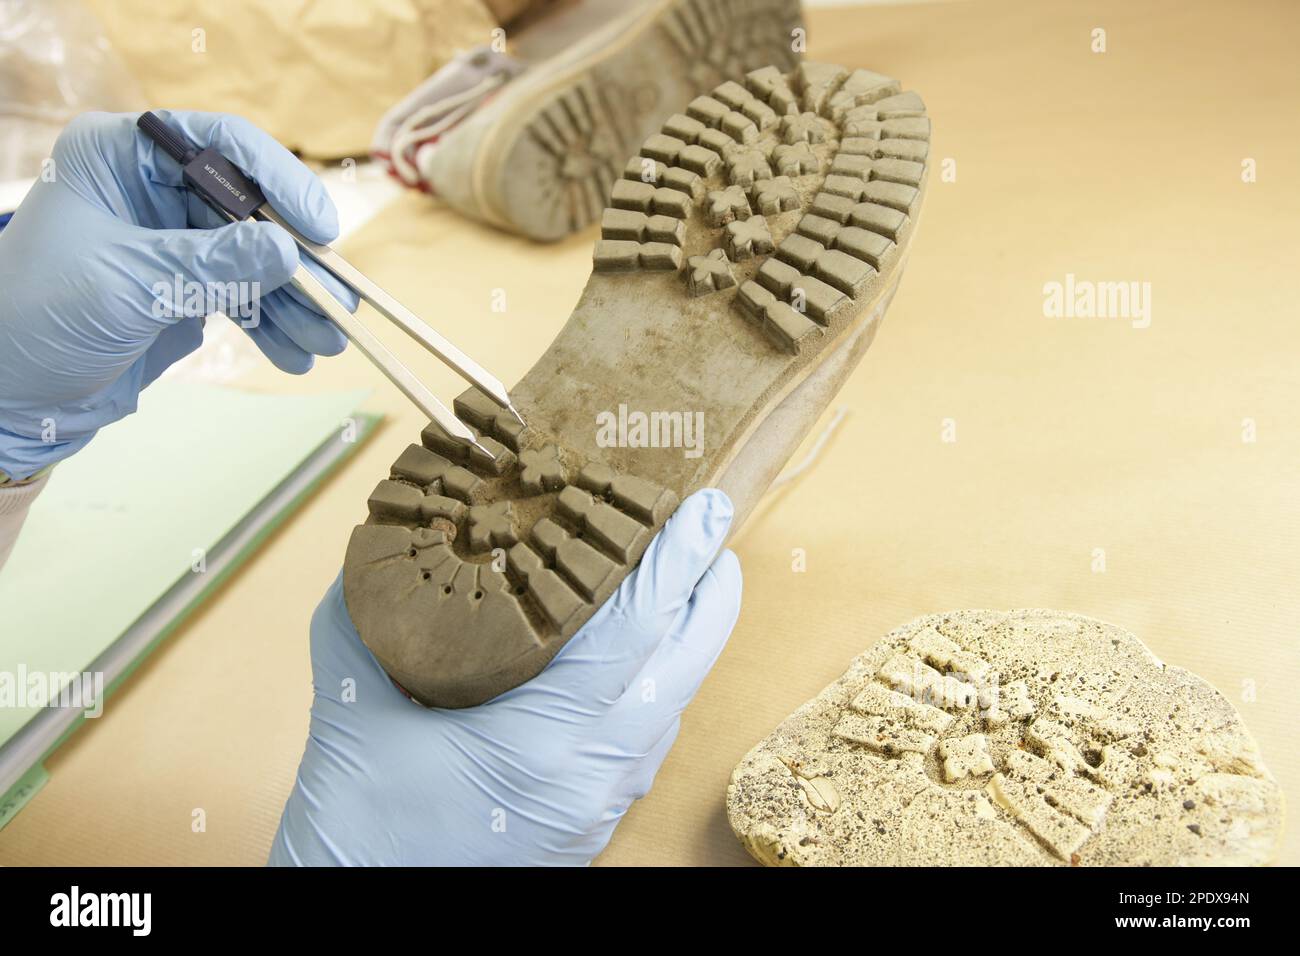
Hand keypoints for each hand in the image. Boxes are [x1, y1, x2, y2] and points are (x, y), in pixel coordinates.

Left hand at [0, 110, 356, 478]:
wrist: (6, 395)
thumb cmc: (35, 320)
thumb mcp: (127, 287)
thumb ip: (210, 266)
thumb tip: (292, 252)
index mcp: (121, 158)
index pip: (220, 147)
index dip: (279, 182)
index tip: (319, 230)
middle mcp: (151, 189)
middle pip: (251, 209)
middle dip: (297, 262)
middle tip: (340, 303)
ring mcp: (171, 240)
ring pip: (254, 258)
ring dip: (294, 303)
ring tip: (326, 343)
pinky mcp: (182, 287)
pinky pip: (243, 295)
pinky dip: (271, 325)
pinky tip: (296, 355)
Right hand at [269, 489, 741, 865]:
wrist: (353, 911)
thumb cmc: (351, 826)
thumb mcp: (347, 709)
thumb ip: (357, 621)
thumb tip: (373, 546)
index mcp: (537, 743)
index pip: (633, 636)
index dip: (675, 566)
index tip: (705, 512)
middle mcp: (584, 779)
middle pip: (680, 674)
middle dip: (707, 600)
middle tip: (711, 539)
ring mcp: (592, 810)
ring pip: (667, 713)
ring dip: (683, 646)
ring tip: (679, 587)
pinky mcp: (586, 827)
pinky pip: (644, 748)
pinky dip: (654, 692)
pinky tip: (636, 663)